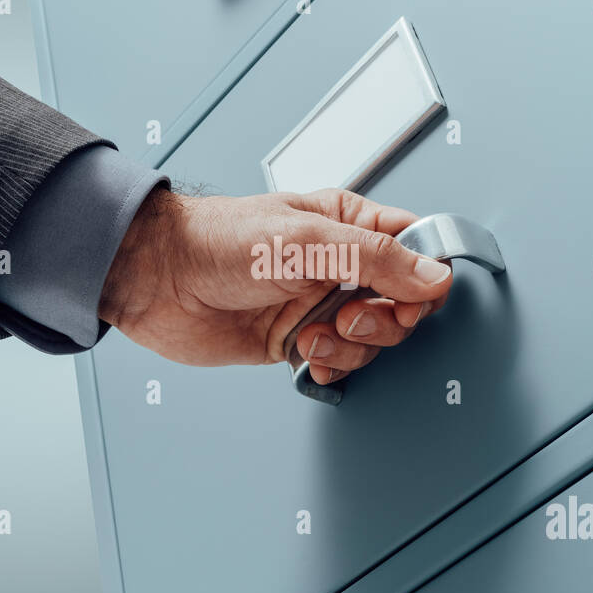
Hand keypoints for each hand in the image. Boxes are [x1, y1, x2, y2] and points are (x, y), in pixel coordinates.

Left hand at [98, 187, 451, 387]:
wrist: (158, 280)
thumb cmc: (218, 242)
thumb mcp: (307, 241)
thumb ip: (377, 260)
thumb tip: (435, 277)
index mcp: (349, 225)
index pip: (416, 249)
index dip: (423, 278)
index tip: (406, 296)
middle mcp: (339, 265)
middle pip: (404, 304)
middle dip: (383, 321)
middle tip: (346, 317)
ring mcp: (319, 304)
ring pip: (374, 339)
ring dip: (351, 347)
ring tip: (312, 334)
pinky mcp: (297, 339)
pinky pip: (339, 363)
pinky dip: (332, 367)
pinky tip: (307, 356)